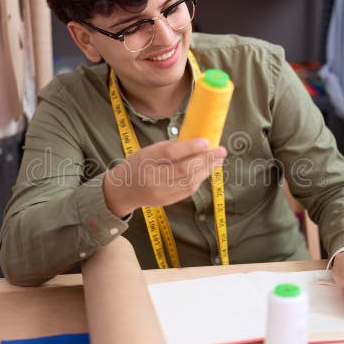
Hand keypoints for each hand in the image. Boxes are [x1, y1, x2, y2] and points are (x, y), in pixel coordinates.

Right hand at [103, 138, 226, 217]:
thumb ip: (168, 148)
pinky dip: (199, 179)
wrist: (122, 190)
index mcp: (146, 161)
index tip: (206, 141)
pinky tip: (207, 171)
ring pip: (189, 182)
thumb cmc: (137, 165)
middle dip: (206, 160)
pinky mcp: (166, 202)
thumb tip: (195, 142)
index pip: (170, 154)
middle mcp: (153, 179)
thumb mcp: (147, 151)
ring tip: (218, 160)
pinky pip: (187, 191)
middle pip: (184, 170)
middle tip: (221, 151)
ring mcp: (160, 193)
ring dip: (207, 170)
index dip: (190, 147)